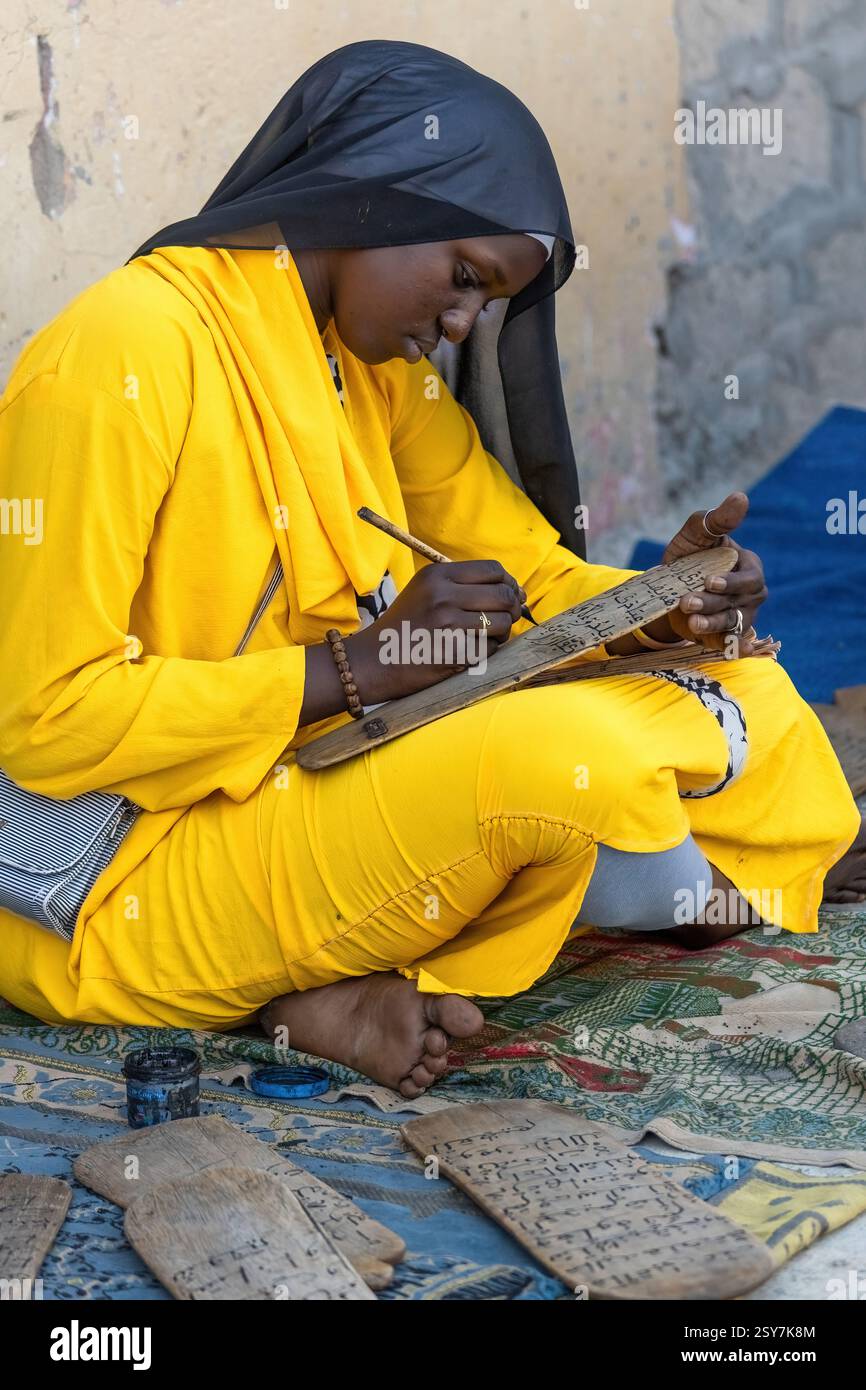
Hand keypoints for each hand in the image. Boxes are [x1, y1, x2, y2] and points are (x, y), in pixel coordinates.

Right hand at [347, 559, 525, 701]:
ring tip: (484, 637)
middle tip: (508, 618)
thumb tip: (516, 591)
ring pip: (501, 624)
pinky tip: (468, 652)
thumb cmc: (405, 627)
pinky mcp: (453, 652)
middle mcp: (442, 595)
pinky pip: (490, 649)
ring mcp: (448, 624)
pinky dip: (487, 652)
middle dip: (513, 608)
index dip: (509, 584)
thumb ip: (463, 585)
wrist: (372, 661)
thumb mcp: (425, 591)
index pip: (493, 571)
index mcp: (436, 575)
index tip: (512, 595)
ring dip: (501, 633)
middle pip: (503, 596)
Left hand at [655, 492, 768, 652]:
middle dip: (712, 603)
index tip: (709, 581)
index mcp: (749, 568)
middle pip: (737, 604)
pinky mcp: (725, 636)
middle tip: (687, 601)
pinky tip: (728, 649)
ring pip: (730, 625)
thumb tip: (741, 497)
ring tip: (690, 621)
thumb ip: (718, 519)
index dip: (730, 583)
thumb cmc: (689, 554)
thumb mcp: (697, 533)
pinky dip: (731, 648)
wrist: (668, 588)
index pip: (748, 579)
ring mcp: (740, 617)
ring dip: (711, 624)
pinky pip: (731, 644)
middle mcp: (750, 595)